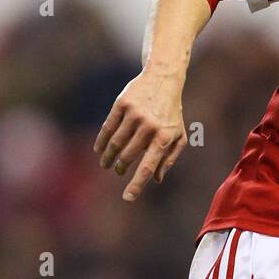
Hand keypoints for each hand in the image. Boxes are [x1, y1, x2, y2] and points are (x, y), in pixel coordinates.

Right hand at [94, 68, 187, 200]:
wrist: (164, 79)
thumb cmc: (172, 113)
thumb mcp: (178, 135)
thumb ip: (169, 158)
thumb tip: (156, 179)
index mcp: (164, 137)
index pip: (148, 166)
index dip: (136, 184)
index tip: (127, 198)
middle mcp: (149, 126)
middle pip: (127, 156)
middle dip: (121, 167)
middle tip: (119, 171)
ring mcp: (135, 114)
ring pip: (116, 143)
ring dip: (108, 157)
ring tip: (106, 164)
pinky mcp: (122, 104)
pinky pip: (108, 127)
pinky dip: (101, 141)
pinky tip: (99, 150)